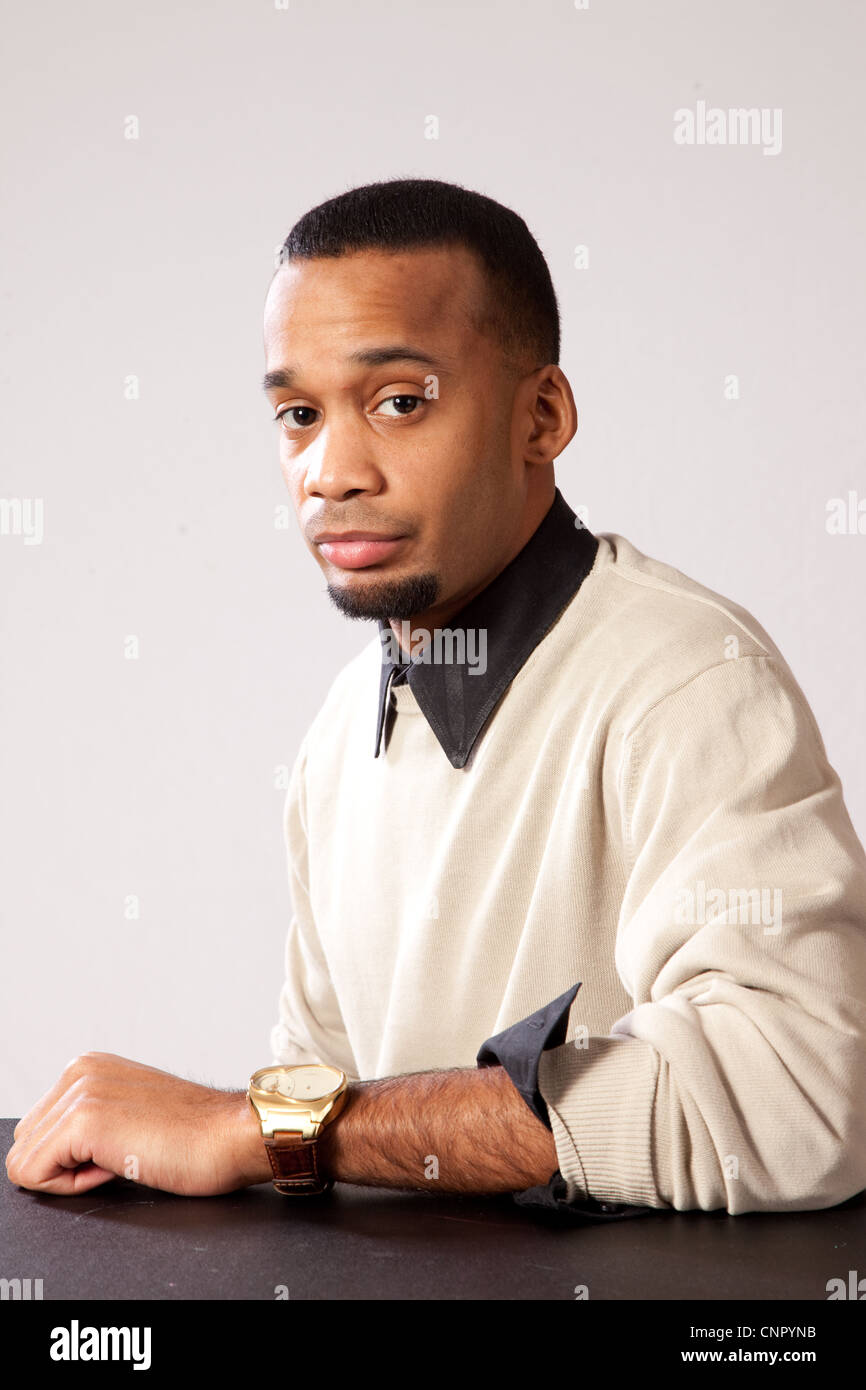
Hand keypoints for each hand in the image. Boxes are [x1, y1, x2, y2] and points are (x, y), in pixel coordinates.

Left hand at [5, 1052, 271, 1196]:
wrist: (231, 1135)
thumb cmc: (195, 1136)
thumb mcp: (130, 1114)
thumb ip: (90, 1120)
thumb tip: (57, 1153)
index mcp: (88, 1067)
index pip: (38, 1132)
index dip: (75, 1157)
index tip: (122, 1147)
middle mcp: (79, 1070)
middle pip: (26, 1144)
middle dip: (66, 1165)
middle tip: (122, 1155)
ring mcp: (81, 1092)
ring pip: (24, 1162)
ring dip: (71, 1176)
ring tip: (122, 1158)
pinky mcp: (84, 1120)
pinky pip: (34, 1175)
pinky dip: (72, 1187)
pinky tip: (116, 1167)